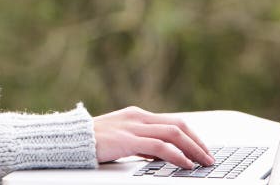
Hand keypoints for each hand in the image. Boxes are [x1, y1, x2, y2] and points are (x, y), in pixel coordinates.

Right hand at [93, 106, 213, 167]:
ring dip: (193, 149)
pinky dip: (177, 155)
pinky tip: (185, 164)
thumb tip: (161, 155)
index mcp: (137, 115)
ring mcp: (133, 127)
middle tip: (209, 157)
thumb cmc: (93, 141)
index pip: (173, 122)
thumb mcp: (121, 138)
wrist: (71, 139)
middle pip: (178, 125)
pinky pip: (159, 146)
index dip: (192, 136)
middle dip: (198, 142)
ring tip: (203, 162)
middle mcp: (138, 117)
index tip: (203, 149)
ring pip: (173, 134)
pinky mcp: (127, 140)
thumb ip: (141, 143)